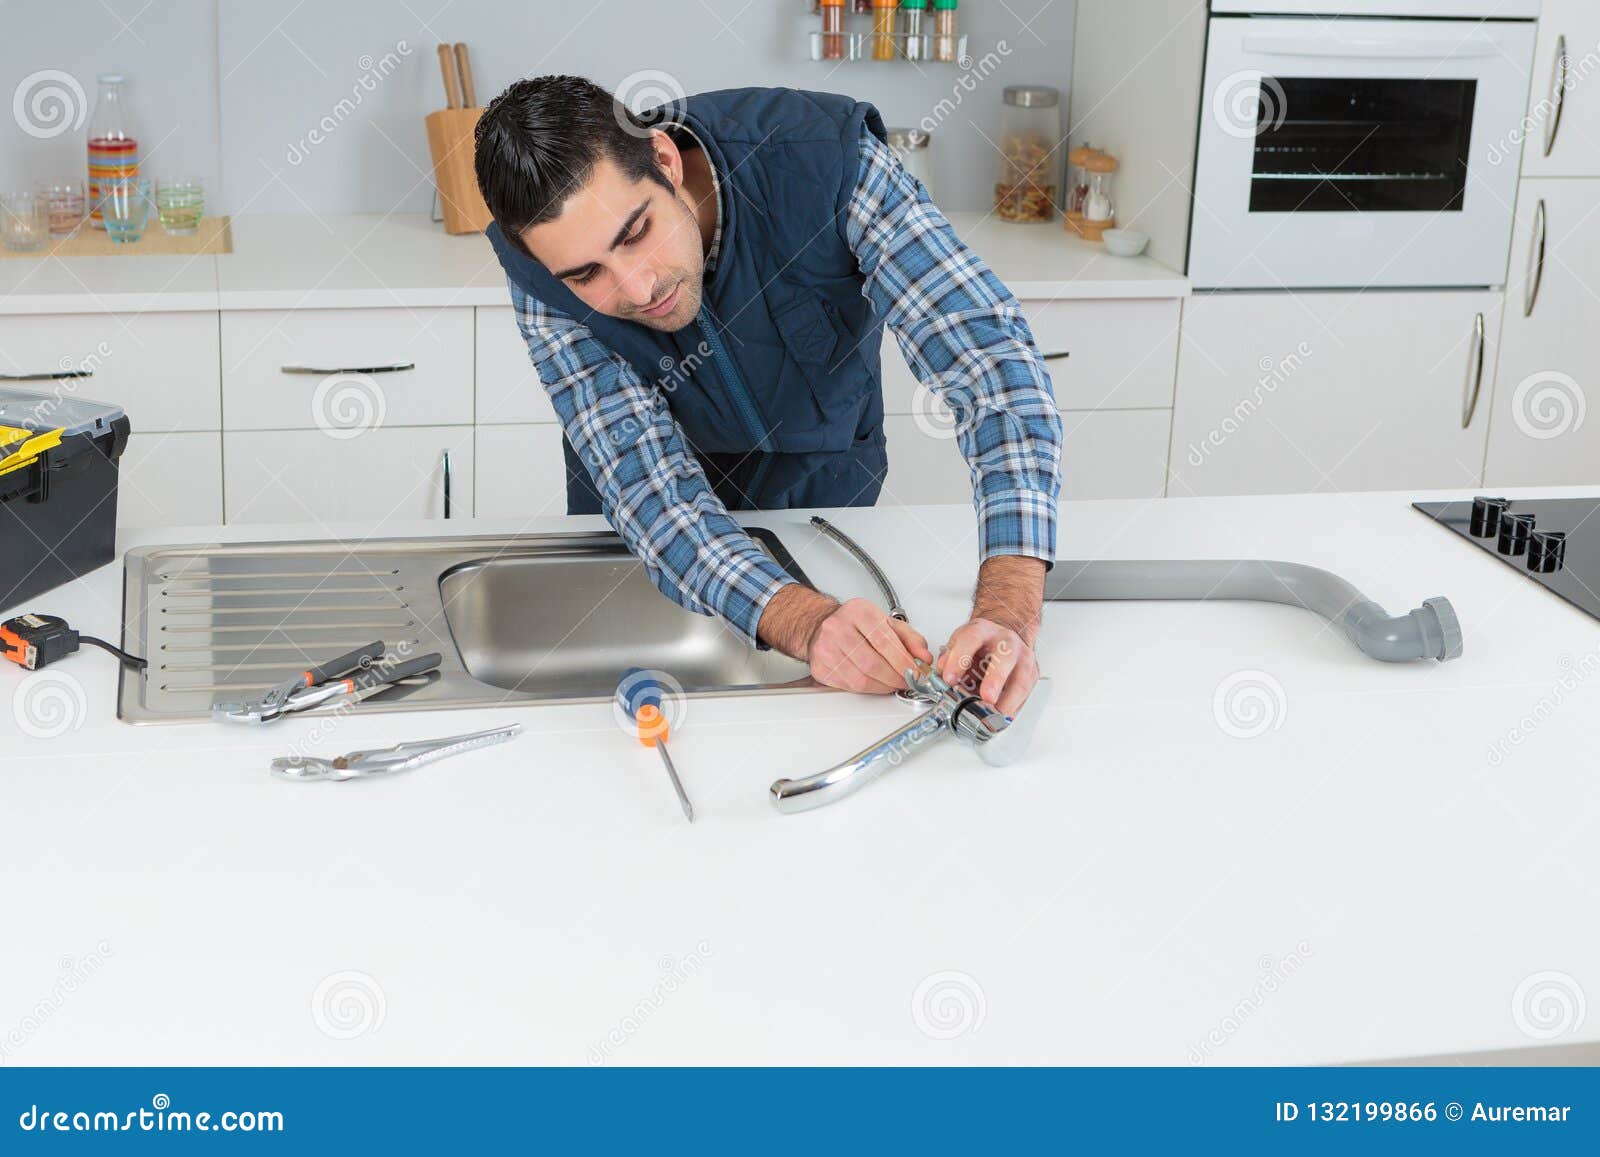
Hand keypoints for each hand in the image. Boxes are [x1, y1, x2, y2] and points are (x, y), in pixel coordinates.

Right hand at [808, 598, 933, 693]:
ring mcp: (826, 649)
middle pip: (873, 663)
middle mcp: (838, 628)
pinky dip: (869, 689)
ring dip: (884, 686)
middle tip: (908, 681)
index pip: (884, 642)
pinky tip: (877, 683)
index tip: (916, 672)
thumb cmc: (855, 624)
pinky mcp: (821, 668)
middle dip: (896, 677)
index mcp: (858, 612)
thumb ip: (910, 638)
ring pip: (861, 679)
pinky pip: (850, 686)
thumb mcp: (886, 622)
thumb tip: (924, 657)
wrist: (821, 625)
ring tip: (894, 683)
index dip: (903, 662)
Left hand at [938, 617, 1039, 716]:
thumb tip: (942, 672)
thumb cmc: (981, 643)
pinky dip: (1015, 707)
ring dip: (1009, 699)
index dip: (959, 659)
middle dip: (995, 678)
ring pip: (1021, 678)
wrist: (1004, 636)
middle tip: (986, 697)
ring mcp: (1022, 657)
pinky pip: (1026, 693)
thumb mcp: (960, 642)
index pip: (971, 639)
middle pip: (1005, 656)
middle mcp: (1006, 641)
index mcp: (983, 630)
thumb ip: (949, 657)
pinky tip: (1004, 716)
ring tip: (995, 714)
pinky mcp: (1031, 673)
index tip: (949, 679)